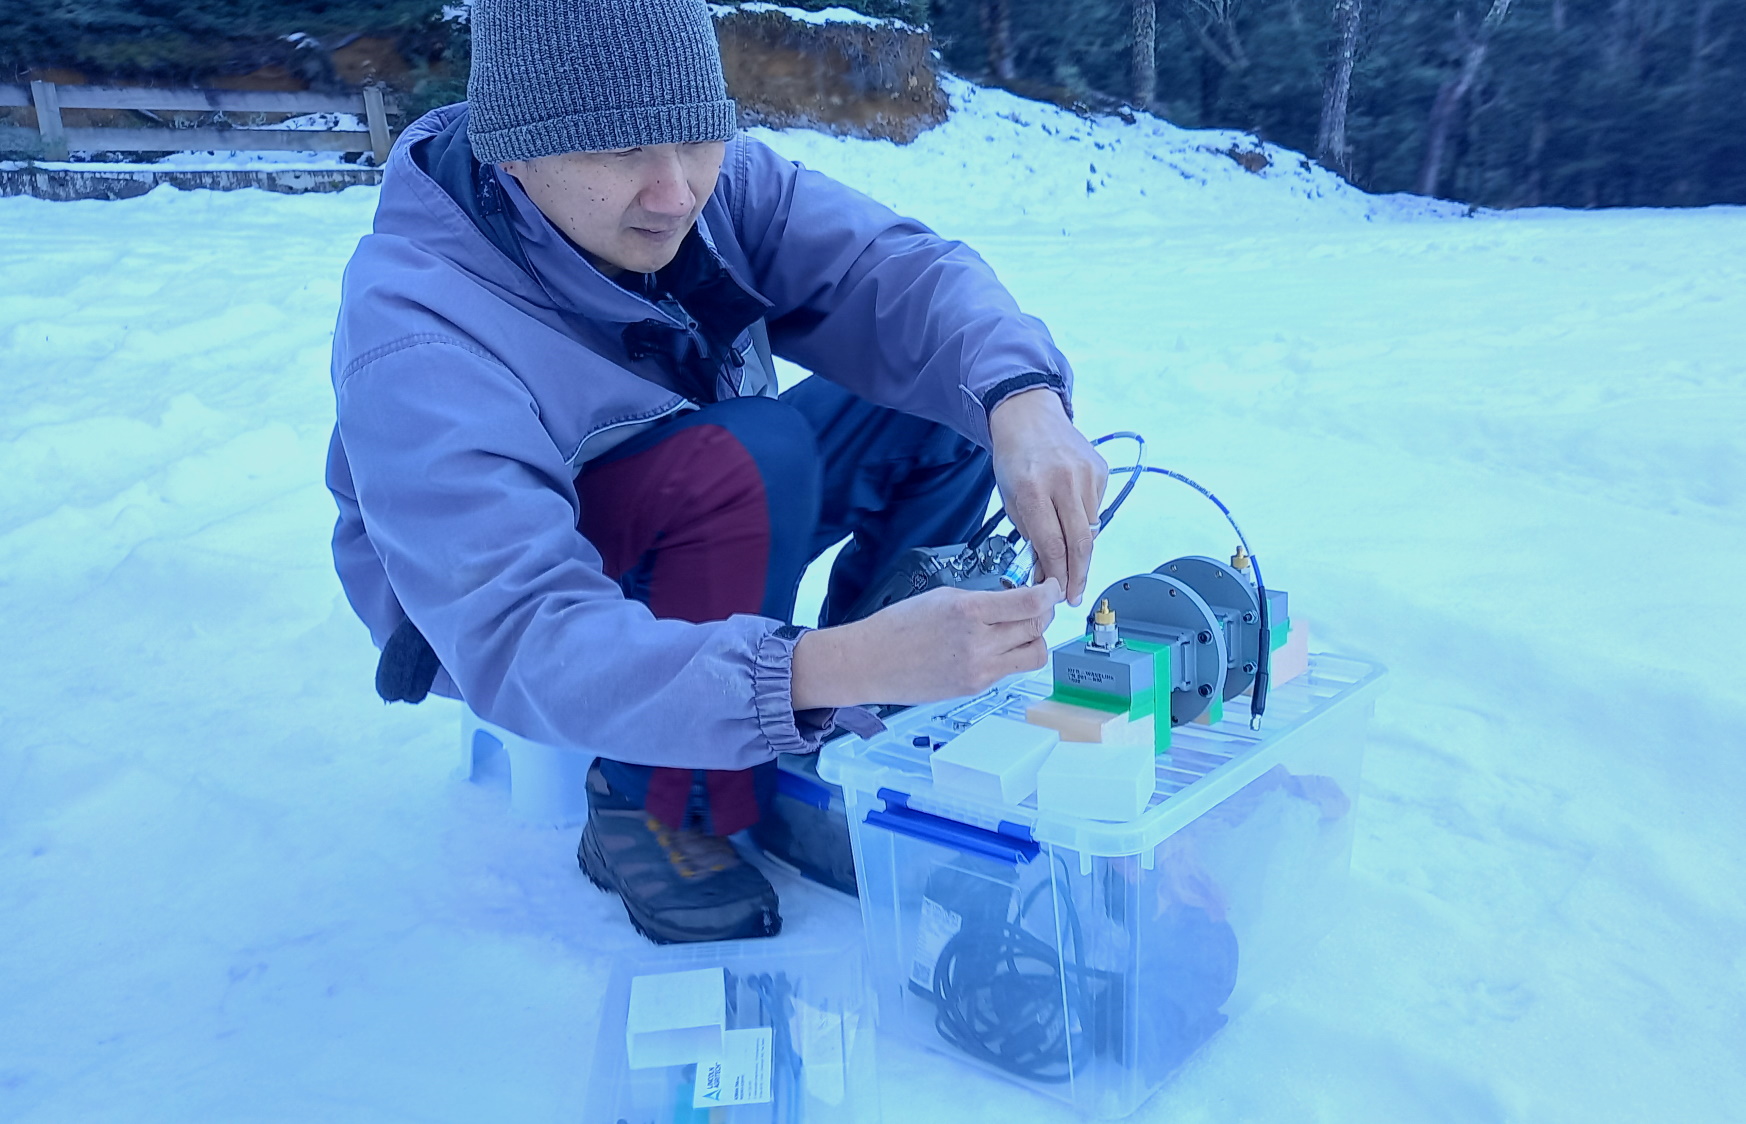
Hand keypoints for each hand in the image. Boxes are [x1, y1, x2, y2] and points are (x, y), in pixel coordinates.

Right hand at [792, 579, 1062, 707]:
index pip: (1030, 603)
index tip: (1052, 586)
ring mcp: (980, 668)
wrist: (869, 663)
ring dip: (1035, 637)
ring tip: (1020, 628)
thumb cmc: (897, 627)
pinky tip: (998, 646)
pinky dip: (1014, 655)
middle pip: (1037, 626)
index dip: (1050, 593)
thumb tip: (1013, 601)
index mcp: (968, 610)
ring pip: (1034, 653)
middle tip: (1036, 604)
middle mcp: (978, 642)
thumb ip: (982, 600)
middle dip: (1044, 612)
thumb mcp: (942, 597)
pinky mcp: (975, 687)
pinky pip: (1012, 670)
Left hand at [987, 388, 1107, 605]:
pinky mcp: (1100, 471)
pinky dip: (1085, 521)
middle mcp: (1063, 481)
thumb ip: (1029, 535)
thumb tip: (1045, 571)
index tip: (1060, 594)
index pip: (1052, 545)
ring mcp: (1085, 474)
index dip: (1058, 575)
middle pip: (1080, 543)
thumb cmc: (1015, 458)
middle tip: (1075, 594)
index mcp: (1033, 489)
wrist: (1029, 417)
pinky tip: (1071, 516)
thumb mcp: (1010, 499)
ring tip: (1070, 559)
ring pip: (1091, 529)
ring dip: (1081, 550)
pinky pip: (1096, 509)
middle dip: (1078, 575)